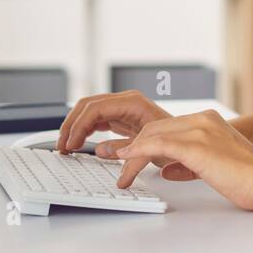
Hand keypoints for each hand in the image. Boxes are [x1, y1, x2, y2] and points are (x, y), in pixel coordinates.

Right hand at [56, 91, 186, 172]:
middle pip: (87, 105)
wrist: (191, 141)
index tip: (70, 144)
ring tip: (65, 145)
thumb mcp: (150, 149)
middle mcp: (126, 101)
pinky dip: (84, 129)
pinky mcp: (122, 116)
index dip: (79, 126)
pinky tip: (78, 141)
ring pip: (89, 110)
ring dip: (74, 126)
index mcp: (132, 103)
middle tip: (61, 145)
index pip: (95, 108)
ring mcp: (123, 107)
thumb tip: (99, 151)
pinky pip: (96, 118)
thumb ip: (123, 149)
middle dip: (71, 124)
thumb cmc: (177, 142)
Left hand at [115, 109, 252, 210]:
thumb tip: (167, 169)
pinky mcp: (197, 145)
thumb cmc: (248, 177)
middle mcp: (202, 119)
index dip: (145, 140)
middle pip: (155, 127)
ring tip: (120, 169)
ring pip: (153, 134)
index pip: (166, 126)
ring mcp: (200, 129)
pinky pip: (158, 145)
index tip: (130, 153)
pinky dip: (138, 152)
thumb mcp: (214, 164)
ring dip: (131, 153)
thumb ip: (189, 163)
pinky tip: (127, 160)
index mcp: (208, 120)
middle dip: (133, 145)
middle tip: (118, 161)